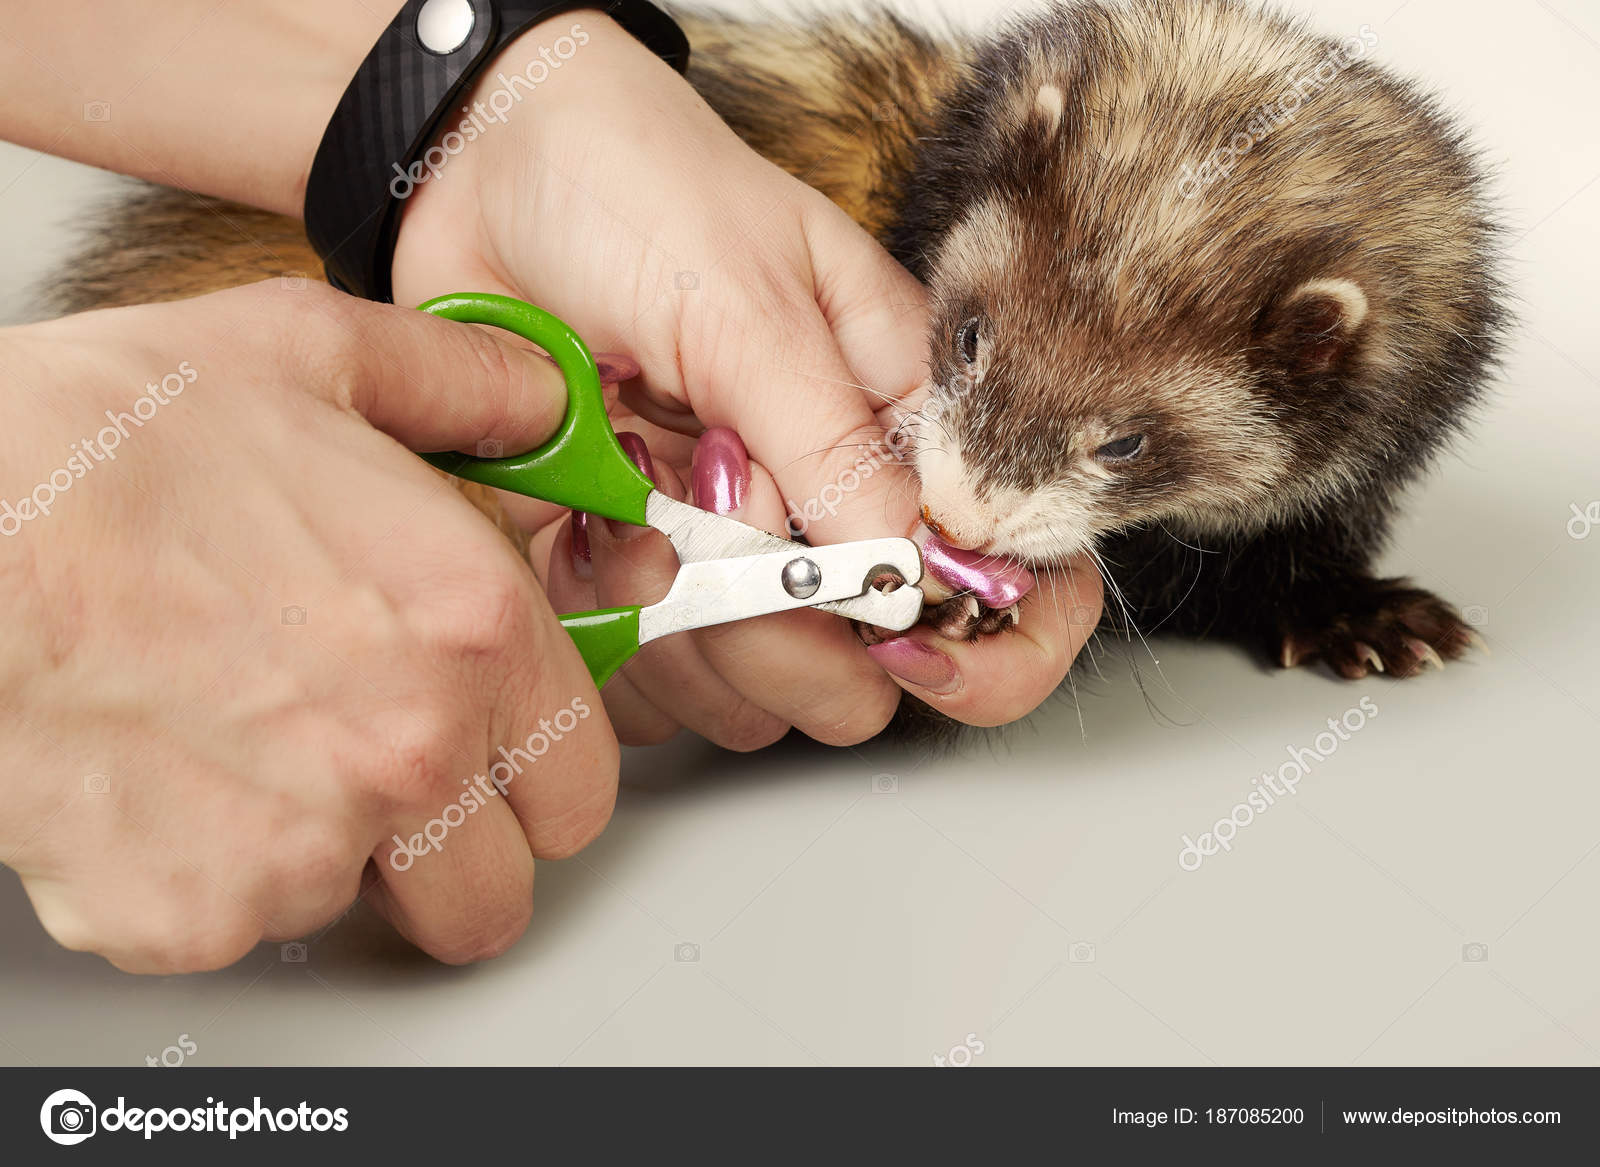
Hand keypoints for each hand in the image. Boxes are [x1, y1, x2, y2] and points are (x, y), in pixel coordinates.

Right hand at [0, 281, 617, 971]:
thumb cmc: (98, 448)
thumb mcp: (311, 354)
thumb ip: (466, 384)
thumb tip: (539, 400)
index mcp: (471, 633)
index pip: (583, 786)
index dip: (540, 772)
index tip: (499, 757)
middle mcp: (408, 753)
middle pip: (495, 891)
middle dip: (455, 850)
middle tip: (386, 781)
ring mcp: (299, 850)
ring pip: (358, 908)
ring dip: (323, 855)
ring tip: (242, 745)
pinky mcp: (188, 915)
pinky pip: (231, 928)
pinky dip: (205, 877)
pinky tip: (164, 777)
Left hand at [391, 12, 1102, 740]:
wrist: (487, 172)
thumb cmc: (641, 192)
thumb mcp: (750, 300)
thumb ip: (828, 442)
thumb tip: (901, 567)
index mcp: (900, 438)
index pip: (1007, 595)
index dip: (984, 656)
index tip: (892, 638)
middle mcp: (826, 517)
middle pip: (860, 686)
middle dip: (783, 644)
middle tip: (716, 531)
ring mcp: (727, 561)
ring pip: (744, 703)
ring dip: (677, 623)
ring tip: (631, 489)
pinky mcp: (632, 581)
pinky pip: (638, 681)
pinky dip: (599, 618)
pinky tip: (576, 519)